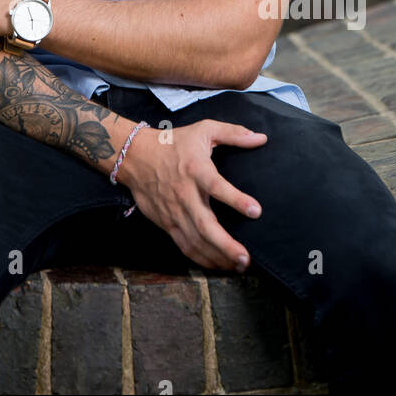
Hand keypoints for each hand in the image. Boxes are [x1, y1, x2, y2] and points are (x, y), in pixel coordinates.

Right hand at [119, 119, 267, 271]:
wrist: (134, 156)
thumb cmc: (172, 143)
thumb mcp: (203, 130)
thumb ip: (233, 133)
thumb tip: (261, 138)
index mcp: (196, 170)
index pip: (217, 187)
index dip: (236, 200)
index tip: (256, 211)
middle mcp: (184, 194)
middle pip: (205, 225)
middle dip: (226, 245)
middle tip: (246, 257)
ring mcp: (174, 211)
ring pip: (195, 241)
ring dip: (217, 256)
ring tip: (239, 265)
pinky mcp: (166, 222)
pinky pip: (184, 245)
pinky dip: (201, 259)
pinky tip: (218, 264)